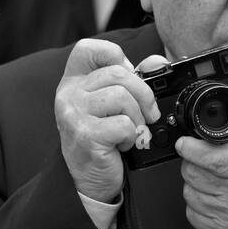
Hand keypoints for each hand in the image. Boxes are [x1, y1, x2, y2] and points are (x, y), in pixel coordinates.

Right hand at [55, 40, 161, 201]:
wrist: (88, 180)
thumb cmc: (102, 141)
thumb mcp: (113, 105)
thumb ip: (133, 80)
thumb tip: (158, 62)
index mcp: (73, 81)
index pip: (89, 48)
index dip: (115, 55)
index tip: (128, 76)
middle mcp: (69, 94)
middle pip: (118, 73)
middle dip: (143, 95)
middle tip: (148, 114)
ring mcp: (74, 114)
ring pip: (122, 97)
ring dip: (138, 118)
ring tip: (131, 132)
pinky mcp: (86, 135)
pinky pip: (124, 125)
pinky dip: (132, 137)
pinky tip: (122, 144)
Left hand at [177, 117, 227, 228]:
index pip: (210, 157)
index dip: (191, 147)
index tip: (186, 143)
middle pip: (194, 174)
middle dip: (191, 162)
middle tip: (201, 160)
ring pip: (190, 194)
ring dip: (194, 184)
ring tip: (211, 181)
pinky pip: (194, 217)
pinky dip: (196, 206)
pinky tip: (211, 201)